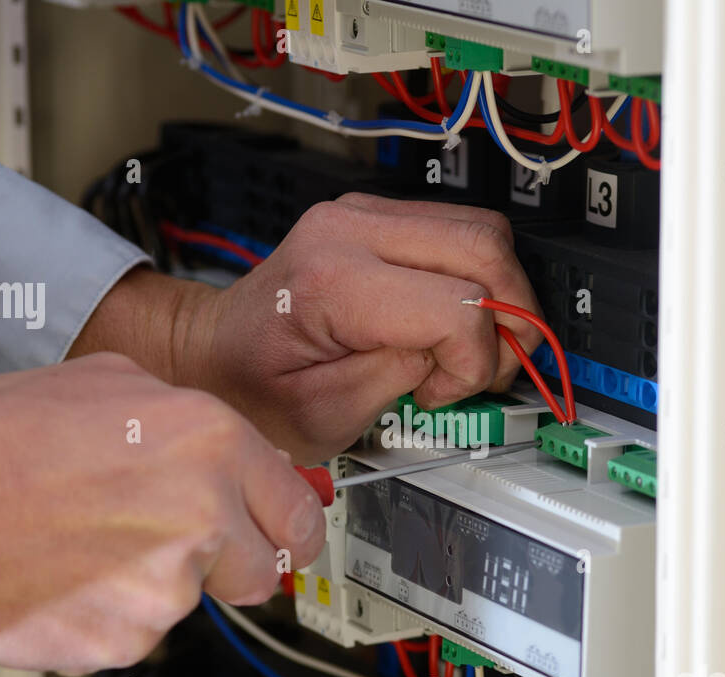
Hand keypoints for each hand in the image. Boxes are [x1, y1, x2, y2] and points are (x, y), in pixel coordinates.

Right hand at [0, 353, 324, 673]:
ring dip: (159, 584)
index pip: (301, 514)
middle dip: (231, 563)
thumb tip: (236, 454)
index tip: (281, 537)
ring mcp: (168, 587)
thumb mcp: (110, 380)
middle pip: (263, 573)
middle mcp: (204, 515)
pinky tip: (67, 576)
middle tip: (175, 544)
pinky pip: (141, 633)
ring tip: (90, 543)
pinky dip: (112, 615)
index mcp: (212, 442)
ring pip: (194, 603)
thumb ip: (190, 422)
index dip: (287, 527)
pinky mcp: (125, 641)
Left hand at [74, 196, 543, 462]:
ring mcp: (364, 212)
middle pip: (486, 249)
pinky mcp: (376, 215)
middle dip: (510, 320)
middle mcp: (349, 229)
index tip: (443, 394)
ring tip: (469, 348)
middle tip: (487, 371)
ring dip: (500, 295)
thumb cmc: (253, 388)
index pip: (457, 305)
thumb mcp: (324, 415)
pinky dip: (477, 278)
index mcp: (332, 281)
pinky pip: (460, 230)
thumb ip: (399, 378)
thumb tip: (458, 353)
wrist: (213, 351)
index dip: (472, 362)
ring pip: (485, 230)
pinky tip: (450, 321)